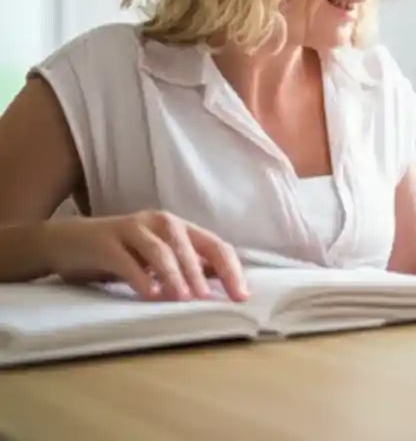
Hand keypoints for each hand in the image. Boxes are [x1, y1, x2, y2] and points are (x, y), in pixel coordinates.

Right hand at [37, 211, 249, 301]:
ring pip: (161, 251)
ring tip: (184, 299)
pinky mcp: (106, 242)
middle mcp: (160, 222)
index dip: (231, 270)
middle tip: (211, 300)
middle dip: (203, 275)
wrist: (68, 242)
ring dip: (175, 276)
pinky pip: (127, 261)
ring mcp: (132, 229)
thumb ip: (188, 266)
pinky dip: (141, 278)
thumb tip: (222, 284)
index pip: (215, 245)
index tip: (241, 297)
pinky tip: (150, 294)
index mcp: (179, 227)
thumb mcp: (158, 257)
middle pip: (190, 247)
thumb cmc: (122, 253)